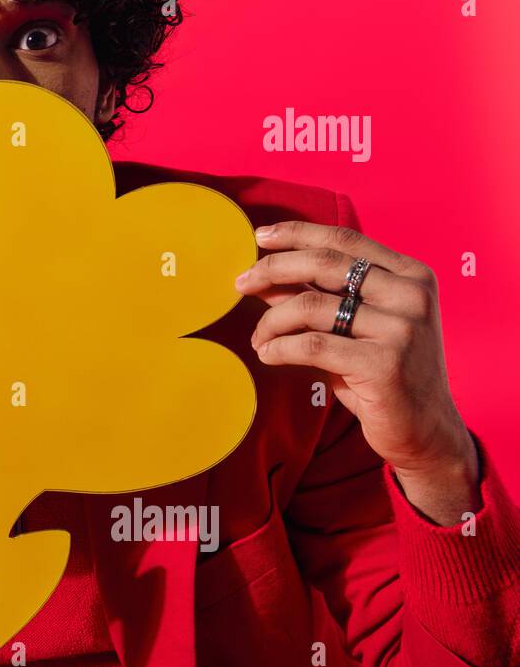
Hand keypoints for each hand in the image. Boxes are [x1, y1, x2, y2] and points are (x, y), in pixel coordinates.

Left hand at [234, 221, 479, 525]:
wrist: (425, 432)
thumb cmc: (380, 374)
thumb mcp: (350, 328)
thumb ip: (314, 297)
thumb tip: (262, 273)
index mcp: (410, 275)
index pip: (344, 240)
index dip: (297, 234)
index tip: (259, 237)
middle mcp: (411, 294)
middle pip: (324, 264)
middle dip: (273, 269)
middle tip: (241, 283)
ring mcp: (402, 328)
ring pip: (310, 307)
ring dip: (271, 322)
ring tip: (258, 339)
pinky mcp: (385, 363)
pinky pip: (311, 345)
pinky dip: (279, 347)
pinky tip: (267, 354)